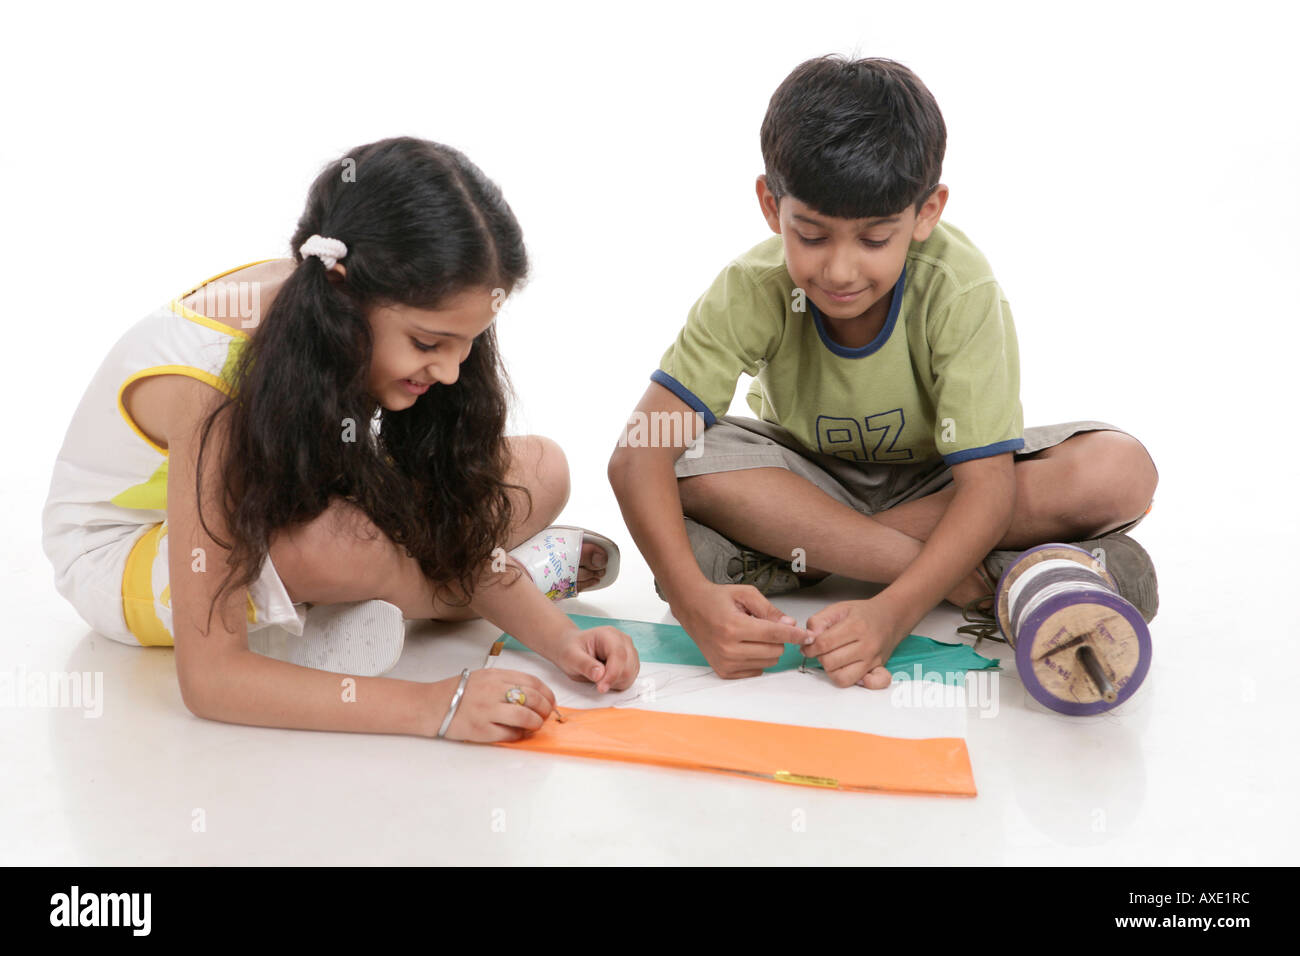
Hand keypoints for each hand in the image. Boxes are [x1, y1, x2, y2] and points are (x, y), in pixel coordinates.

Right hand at [436, 668, 556, 742]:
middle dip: (545, 709)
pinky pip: (508, 734)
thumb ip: (506, 682)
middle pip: (532, 698)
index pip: (532, 682)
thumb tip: (533, 695)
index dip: (547, 693)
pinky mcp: (481, 729)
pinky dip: (518, 735)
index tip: (550, 701)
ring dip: (535, 723)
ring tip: (534, 725)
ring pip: (524, 716)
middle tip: (545, 715)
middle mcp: (492, 691)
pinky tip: (518, 733)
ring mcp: (487, 710)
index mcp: (495, 676)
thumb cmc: (459, 692)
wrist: (432, 705)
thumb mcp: (484, 677)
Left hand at [552, 625, 639, 692]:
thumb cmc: (571, 649)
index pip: (619, 655)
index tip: (601, 687)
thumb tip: (599, 675)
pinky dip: (617, 683)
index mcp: (608, 635)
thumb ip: (585, 664)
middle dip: (612, 680)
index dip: (612, 674)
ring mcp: (629, 651)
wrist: (572, 648)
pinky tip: (605, 677)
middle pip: (628, 667)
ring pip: (630, 675)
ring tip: (598, 676)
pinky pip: (629, 679)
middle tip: (595, 683)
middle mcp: (623, 641)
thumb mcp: (571, 656)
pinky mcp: (630, 662)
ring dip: (615, 682)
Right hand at [675, 582, 809, 678]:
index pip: (774, 634)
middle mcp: (728, 648)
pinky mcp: (723, 671)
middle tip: (764, 626)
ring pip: (767, 663)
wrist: (691, 608)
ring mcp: (724, 662)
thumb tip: (791, 624)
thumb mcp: (746, 594)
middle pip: (774, 652)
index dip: (795, 634)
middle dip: (778, 639)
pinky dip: (757, 659)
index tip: (808, 635)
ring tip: (751, 635)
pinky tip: (746, 646)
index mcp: (733, 626)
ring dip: (767, 649)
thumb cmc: (718, 599)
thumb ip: (770, 610)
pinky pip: (756, 671)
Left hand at [805, 598, 907, 689]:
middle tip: (822, 651)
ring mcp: (873, 659)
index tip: (808, 646)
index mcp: (855, 626)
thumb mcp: (838, 608)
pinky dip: (860, 683)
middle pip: (830, 662)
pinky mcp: (879, 669)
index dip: (810, 647)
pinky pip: (870, 684)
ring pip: (843, 678)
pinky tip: (851, 671)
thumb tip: (808, 637)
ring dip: (832, 671)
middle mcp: (866, 645)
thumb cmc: (864, 614)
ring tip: (833, 659)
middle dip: (820, 657)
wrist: (890, 617)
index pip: (823, 644)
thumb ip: (818, 621)